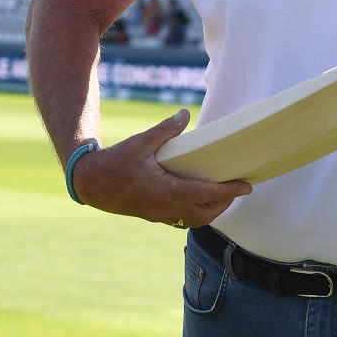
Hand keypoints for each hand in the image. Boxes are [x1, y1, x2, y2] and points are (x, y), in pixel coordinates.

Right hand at [71, 108, 251, 227]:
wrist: (89, 183)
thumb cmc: (115, 162)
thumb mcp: (140, 142)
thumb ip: (164, 130)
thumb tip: (185, 115)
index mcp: (165, 190)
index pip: (206, 194)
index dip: (229, 191)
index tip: (247, 186)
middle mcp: (164, 206)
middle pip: (204, 214)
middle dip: (224, 205)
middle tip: (238, 191)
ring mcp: (157, 214)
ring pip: (192, 221)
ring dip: (210, 212)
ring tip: (222, 198)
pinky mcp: (151, 215)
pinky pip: (179, 221)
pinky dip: (194, 214)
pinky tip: (198, 202)